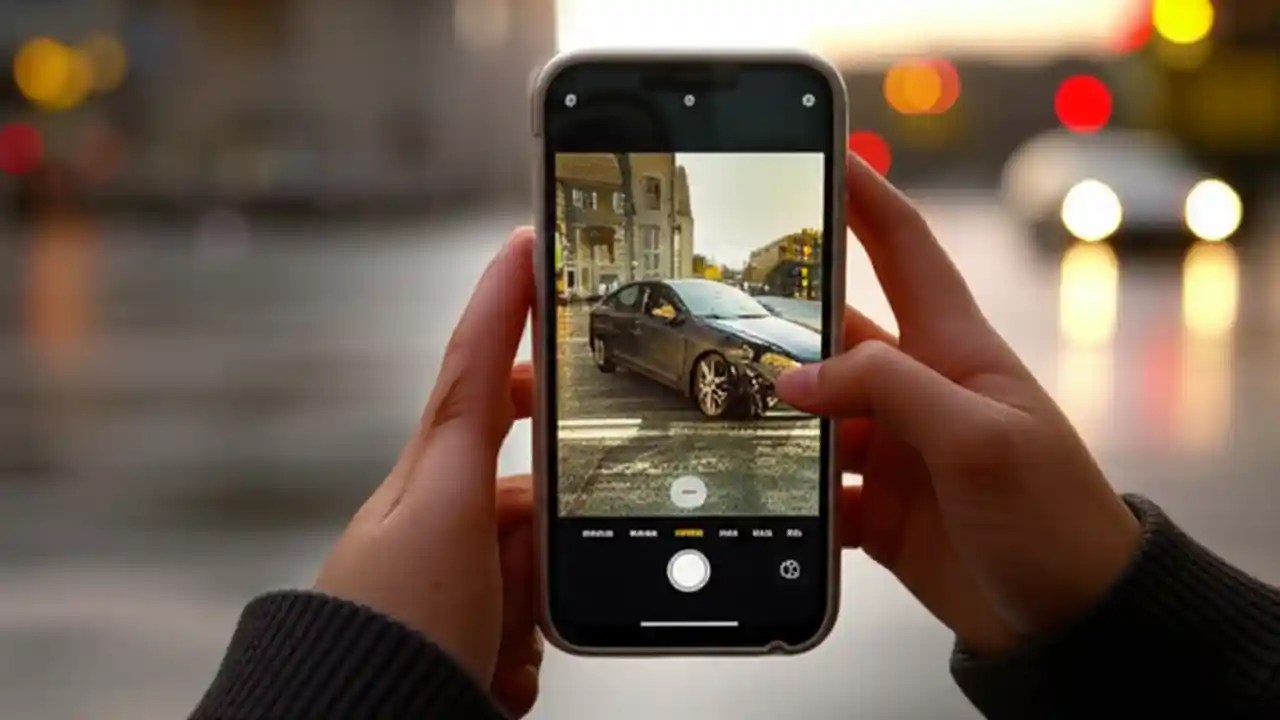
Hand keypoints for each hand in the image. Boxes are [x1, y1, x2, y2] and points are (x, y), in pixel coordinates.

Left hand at [315, 228, 541, 715]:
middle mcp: (444, 522)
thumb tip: (512, 361)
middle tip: (523, 579)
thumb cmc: (393, 619)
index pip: (475, 371)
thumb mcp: (443, 504)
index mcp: (431, 476)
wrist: (367, 718)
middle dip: (550, 534)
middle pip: (536, 495)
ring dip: (534, 610)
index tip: (529, 246)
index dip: (504, 306)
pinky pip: (534, 631)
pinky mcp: (477, 640)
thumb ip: (476, 419)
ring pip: (545, 568)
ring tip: (487, 646)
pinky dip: (523, 654)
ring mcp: (462, 584)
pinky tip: (490, 673)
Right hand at [776, 158, 1141, 655]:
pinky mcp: (877, 507)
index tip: (824, 160)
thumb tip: (798, 378)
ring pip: (815, 415)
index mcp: (957, 352)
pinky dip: (792, 493)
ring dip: (778, 420)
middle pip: (837, 338)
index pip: (905, 252)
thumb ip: (889, 392)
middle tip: (725, 315)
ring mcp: (895, 450)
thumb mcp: (981, 439)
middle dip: (785, 327)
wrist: (1070, 623)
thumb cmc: (1056, 518)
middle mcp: (920, 393)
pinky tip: (769, 498)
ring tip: (729, 417)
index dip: (866, 200)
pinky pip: (817, 488)